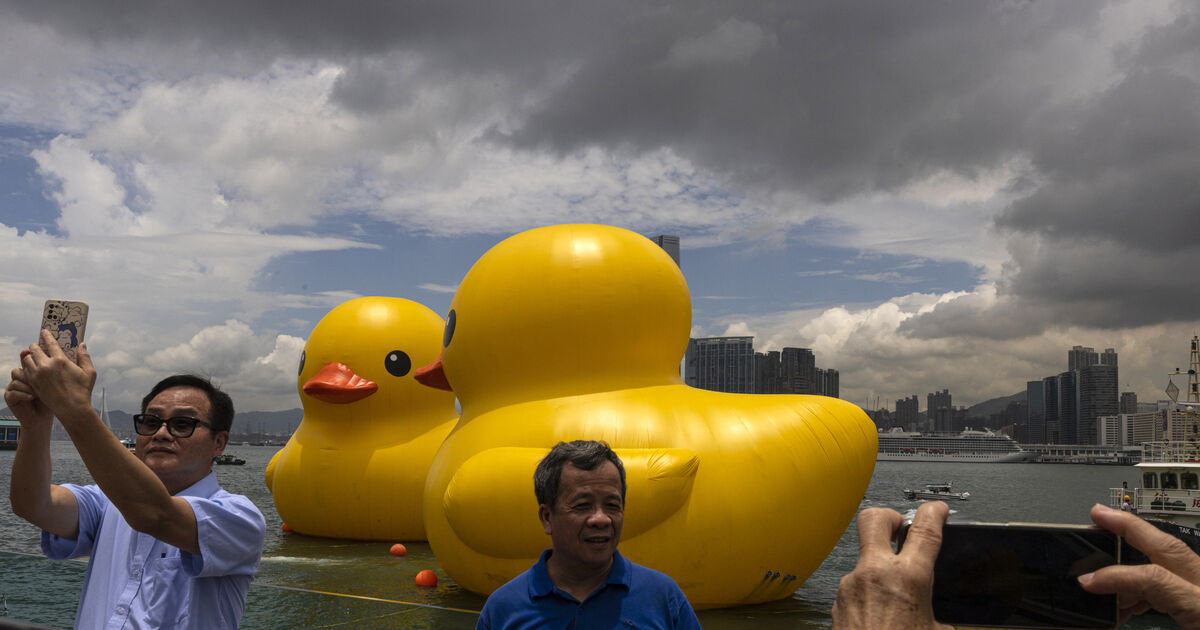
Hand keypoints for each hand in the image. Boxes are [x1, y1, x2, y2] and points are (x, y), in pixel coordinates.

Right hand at [5, 356, 51, 427]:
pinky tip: (32, 397)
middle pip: (18, 370)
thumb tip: (47, 357)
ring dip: (27, 386)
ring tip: (37, 392)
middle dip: (29, 376)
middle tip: (39, 382)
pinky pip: (13, 392)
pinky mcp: (9, 397)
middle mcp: (19, 379)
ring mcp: (12, 387)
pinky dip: (23, 394)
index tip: (35, 361)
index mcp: (28, 373)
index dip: (28, 360)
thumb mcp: (49, 384)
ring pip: (16, 381)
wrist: (42, 417)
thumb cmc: (49, 399)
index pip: (25, 362)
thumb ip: (46, 371)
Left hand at [19, 329, 97, 421]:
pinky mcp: (32, 383)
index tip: (44, 331)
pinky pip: (25, 370)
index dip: (46, 335)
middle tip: (38, 346)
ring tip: (33, 356)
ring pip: (27, 359)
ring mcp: (37, 375)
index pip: (50, 343)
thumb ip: (85, 356)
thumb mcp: (89, 372)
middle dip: (36, 346)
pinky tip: (32, 367)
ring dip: (30, 356)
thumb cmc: (82, 391)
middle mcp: (46, 366)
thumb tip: (82, 344)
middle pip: (34, 349)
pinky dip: (27, 367)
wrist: (71, 409)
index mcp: (60, 361)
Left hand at [832, 501, 953, 629]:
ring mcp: (851, 585)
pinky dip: (867, 593)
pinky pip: (854, 586)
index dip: (932, 512)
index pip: (924, 529)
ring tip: (894, 592)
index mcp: (908, 579)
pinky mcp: (838, 601)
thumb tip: (942, 624)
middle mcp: (875, 574)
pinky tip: (878, 613)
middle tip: (901, 526)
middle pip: (875, 518)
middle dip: (890, 516)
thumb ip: (939, 620)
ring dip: (878, 566)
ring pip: (864, 558)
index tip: (936, 509)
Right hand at [1079, 503, 1199, 627]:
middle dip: (1132, 527)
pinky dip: (1153, 585)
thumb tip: (1115, 617)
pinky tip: (1132, 602)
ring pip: (1176, 563)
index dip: (1116, 577)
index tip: (1088, 583)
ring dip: (1138, 564)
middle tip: (1100, 514)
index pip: (1157, 579)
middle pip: (1173, 549)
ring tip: (1107, 580)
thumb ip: (1149, 626)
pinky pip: (1182, 581)